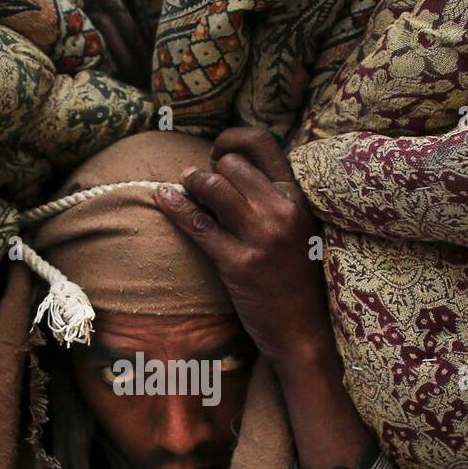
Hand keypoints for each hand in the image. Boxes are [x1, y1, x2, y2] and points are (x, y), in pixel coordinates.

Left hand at [153, 127, 334, 370]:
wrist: (304, 330)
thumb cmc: (295, 277)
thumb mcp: (299, 228)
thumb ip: (273, 197)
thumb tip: (230, 167)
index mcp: (298, 197)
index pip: (262, 143)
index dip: (231, 138)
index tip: (217, 152)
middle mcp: (282, 210)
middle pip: (230, 164)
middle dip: (208, 168)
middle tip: (197, 180)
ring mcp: (261, 237)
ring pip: (213, 187)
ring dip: (192, 182)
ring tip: (183, 187)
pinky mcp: (239, 263)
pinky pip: (198, 225)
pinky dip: (176, 207)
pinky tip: (163, 199)